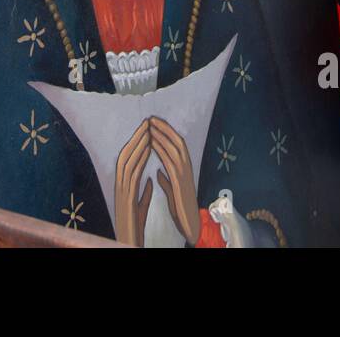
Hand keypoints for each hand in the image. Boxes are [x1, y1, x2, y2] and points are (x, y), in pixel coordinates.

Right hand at [113, 119, 153, 246]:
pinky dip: (139, 160)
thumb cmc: (134, 225)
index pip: (127, 160)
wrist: (127, 240)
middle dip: (135, 138)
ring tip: (147, 131)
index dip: (136, 144)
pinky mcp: (126, 197)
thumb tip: (150, 179)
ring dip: (137, 145)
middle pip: (125, 156)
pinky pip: (132, 174)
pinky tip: (146, 151)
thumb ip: (144, 191)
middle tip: (146, 123)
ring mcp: (121, 190)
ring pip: (127, 162)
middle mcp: (119, 185)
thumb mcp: (140, 205)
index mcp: (123, 186)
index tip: (146, 131)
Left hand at [149, 117, 201, 244]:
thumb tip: (158, 172)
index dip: (167, 132)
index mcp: (184, 168)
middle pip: (177, 141)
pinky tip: (152, 143)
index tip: (154, 123)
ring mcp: (185, 173)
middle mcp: (187, 167)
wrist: (189, 222)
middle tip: (151, 118)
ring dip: (162, 135)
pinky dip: (161, 150)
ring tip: (150, 126)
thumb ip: (166, 180)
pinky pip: (170, 160)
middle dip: (164, 128)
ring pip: (175, 148)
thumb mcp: (172, 191)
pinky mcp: (180, 180)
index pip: (177, 144)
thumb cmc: (181, 207)